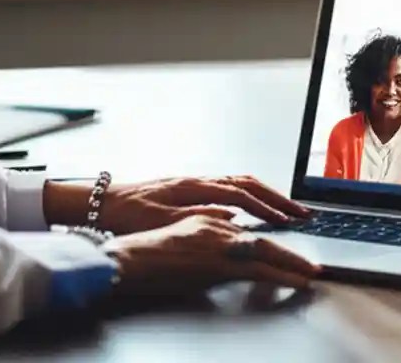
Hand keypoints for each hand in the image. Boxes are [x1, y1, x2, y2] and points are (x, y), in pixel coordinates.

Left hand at [45, 175, 311, 233]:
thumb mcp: (160, 221)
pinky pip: (228, 186)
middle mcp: (197, 179)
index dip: (267, 208)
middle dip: (277, 198)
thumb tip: (231, 216)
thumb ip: (196, 217)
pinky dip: (250, 194)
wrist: (100, 201)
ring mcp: (193, 181)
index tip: (287, 220)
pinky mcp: (189, 187)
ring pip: (239, 182)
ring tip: (286, 209)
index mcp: (192, 186)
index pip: (240, 194)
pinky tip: (254, 207)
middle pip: (247, 182)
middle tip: (301, 212)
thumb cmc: (125, 214)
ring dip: (265, 194)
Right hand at [102, 215, 319, 295]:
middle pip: (262, 231)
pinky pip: (256, 268)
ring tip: (309, 271)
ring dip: (290, 260)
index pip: (249, 216)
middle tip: (310, 254)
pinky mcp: (216, 263)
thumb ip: (209, 225)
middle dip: (288, 243)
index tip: (289, 226)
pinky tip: (294, 279)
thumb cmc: (149, 251)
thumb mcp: (183, 230)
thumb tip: (231, 222)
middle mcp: (216, 225)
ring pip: (264, 248)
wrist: (130, 260)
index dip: (272, 220)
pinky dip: (279, 272)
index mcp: (208, 218)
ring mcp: (218, 243)